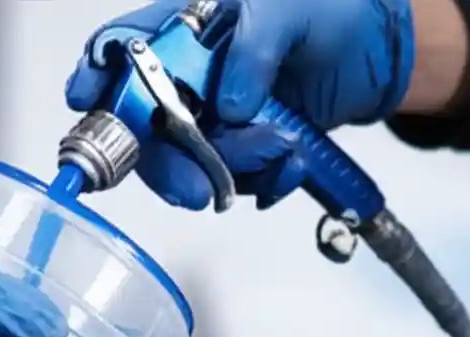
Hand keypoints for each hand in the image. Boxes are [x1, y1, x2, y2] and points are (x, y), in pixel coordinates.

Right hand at [65, 0, 414, 209]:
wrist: (380, 55)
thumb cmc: (335, 11)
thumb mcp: (292, 9)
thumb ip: (253, 49)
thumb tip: (228, 104)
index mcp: (185, 26)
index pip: (122, 48)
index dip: (97, 76)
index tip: (89, 99)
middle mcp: (188, 74)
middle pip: (143, 125)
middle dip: (169, 161)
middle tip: (195, 186)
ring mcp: (211, 114)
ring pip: (187, 162)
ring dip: (229, 171)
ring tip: (279, 148)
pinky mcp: (239, 147)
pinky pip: (231, 180)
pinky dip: (261, 182)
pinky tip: (290, 163)